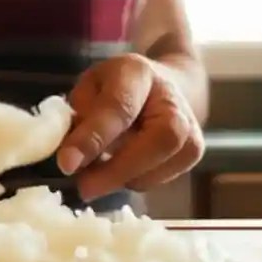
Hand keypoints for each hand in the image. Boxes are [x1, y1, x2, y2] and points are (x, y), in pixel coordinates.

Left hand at [55, 54, 204, 201]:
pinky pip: (158, 180)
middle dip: (117, 170)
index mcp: (138, 73)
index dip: (93, 138)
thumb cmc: (117, 86)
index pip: (119, 108)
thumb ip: (78, 116)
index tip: (66, 164)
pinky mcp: (194, 153)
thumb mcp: (89, 88)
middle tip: (83, 187)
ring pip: (158, 167)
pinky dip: (132, 180)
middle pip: (158, 141)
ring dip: (120, 178)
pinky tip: (119, 166)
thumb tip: (72, 157)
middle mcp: (173, 100)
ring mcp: (191, 128)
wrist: (164, 86)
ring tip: (96, 170)